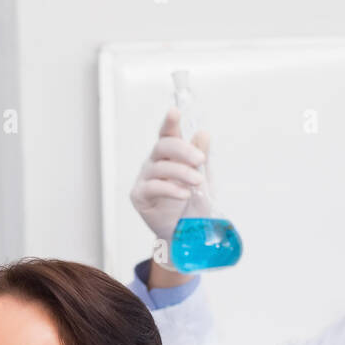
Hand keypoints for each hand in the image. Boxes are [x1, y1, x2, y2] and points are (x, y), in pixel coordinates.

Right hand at [128, 107, 210, 243]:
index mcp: (170, 155)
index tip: (174, 112)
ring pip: (160, 166)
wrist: (184, 233)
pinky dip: (171, 189)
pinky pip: (153, 187)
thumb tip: (203, 134)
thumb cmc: (192, 205)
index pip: (168, 133)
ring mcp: (145, 178)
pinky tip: (184, 194)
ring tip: (197, 182)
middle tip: (200, 159)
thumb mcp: (204, 179)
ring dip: (182, 172)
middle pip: (163, 145)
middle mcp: (155, 162)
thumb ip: (202, 157)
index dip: (169, 122)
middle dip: (183, 150)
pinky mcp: (140, 195)